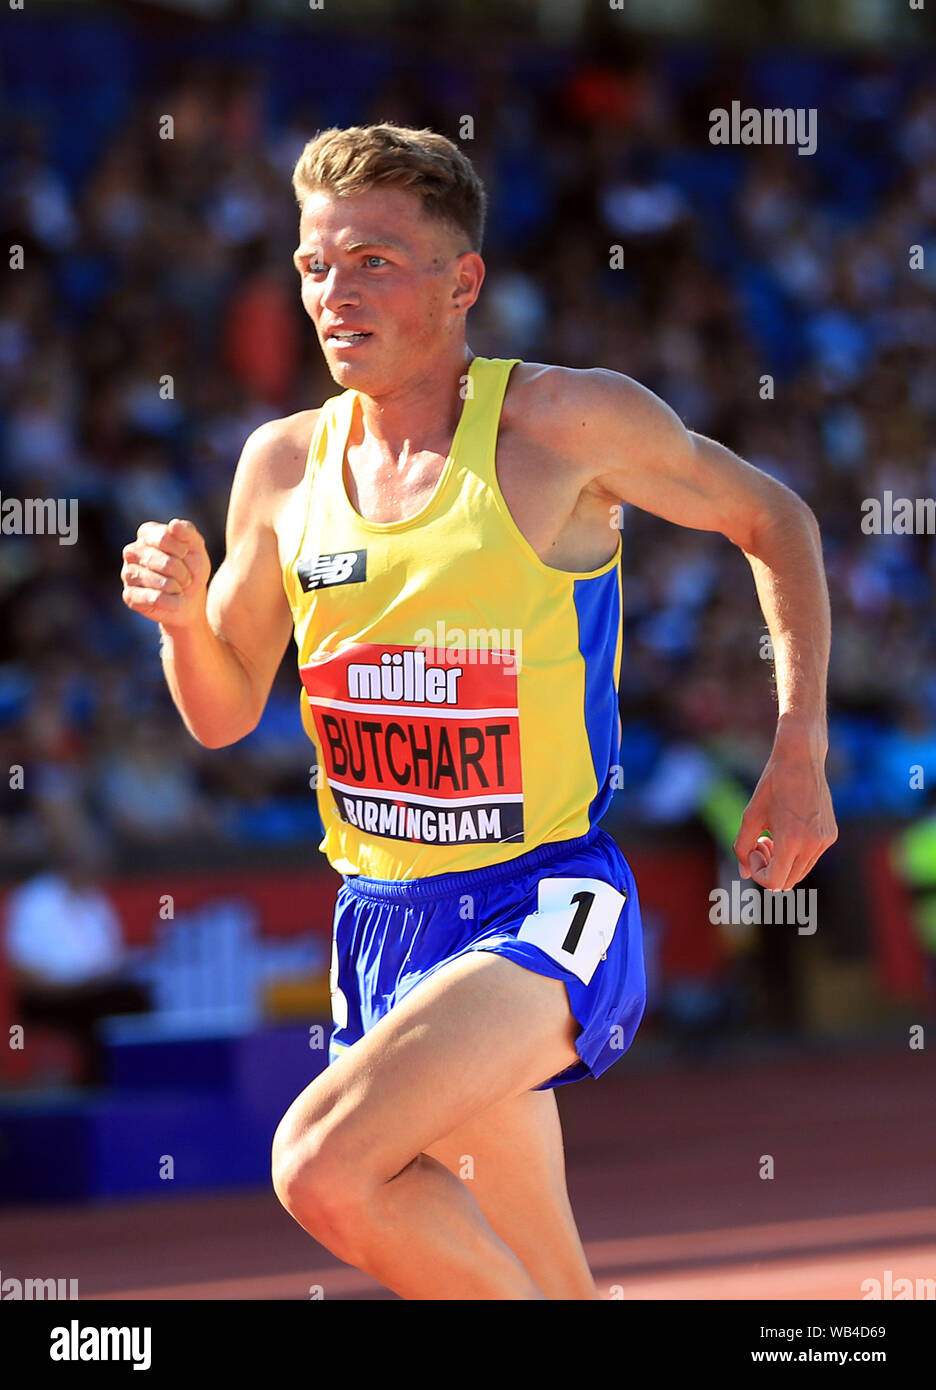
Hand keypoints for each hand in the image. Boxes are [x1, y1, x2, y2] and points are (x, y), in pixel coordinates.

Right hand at [121, 518, 210, 628]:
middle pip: (163, 562)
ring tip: (179, 589)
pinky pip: (154, 599)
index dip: (182, 550)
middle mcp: (132, 551)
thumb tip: (174, 525)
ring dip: (177, 588)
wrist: (190, 599)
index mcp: (146, 533)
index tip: (186, 555)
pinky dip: (172, 602)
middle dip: (183, 573)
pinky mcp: (129, 596)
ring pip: (159, 582)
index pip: (163, 538)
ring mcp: (127, 573)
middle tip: (186, 578)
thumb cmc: (191, 568)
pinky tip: (174, 601)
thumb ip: (187, 532)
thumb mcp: (196, 547)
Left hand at [733, 734, 837, 891]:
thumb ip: (742, 847)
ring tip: (771, 837)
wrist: (801, 760)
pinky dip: (795, 854)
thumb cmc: (772, 785)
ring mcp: (825, 841)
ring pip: (800, 872)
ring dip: (782, 862)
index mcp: (791, 840)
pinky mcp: (831, 835)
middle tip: (761, 843)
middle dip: (769, 869)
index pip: (774, 881)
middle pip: (788, 881)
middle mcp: (812, 844)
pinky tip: (787, 830)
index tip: (753, 847)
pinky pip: (811, 858)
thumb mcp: (751, 816)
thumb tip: (744, 874)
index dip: (757, 872)